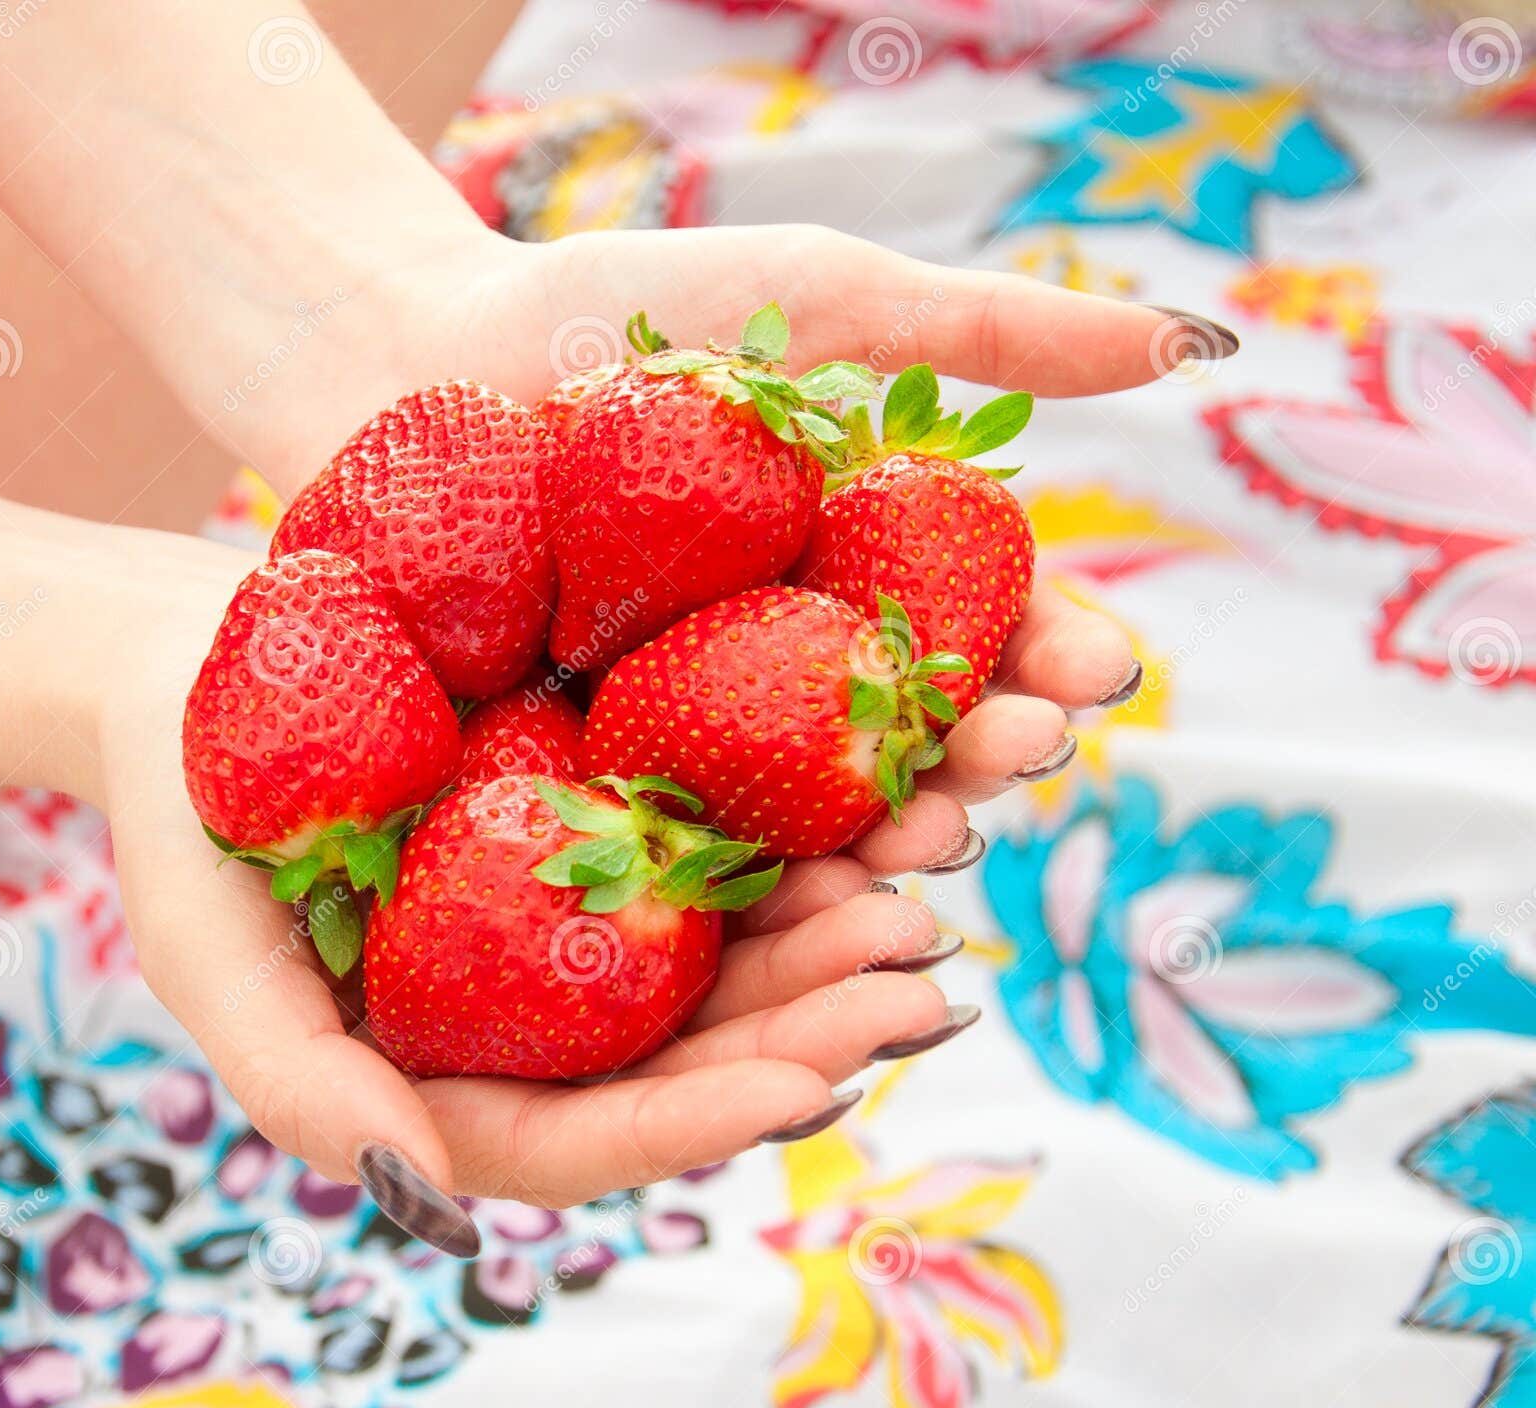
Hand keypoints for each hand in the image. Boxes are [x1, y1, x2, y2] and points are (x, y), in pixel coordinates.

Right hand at [100, 536, 974, 1252]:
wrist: (200, 663)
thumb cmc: (189, 822)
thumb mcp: (211, 959)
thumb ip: (304, 1086)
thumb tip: (427, 1199)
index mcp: (456, 1072)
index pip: (587, 1132)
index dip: (695, 1121)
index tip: (808, 1091)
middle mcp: (539, 1008)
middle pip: (688, 1050)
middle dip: (808, 1031)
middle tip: (918, 994)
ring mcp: (581, 913)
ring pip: (727, 951)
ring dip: (831, 937)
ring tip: (921, 906)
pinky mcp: (611, 813)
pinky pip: (717, 833)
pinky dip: (800, 827)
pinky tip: (879, 802)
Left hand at [365, 227, 1184, 894]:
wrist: (413, 362)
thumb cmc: (621, 317)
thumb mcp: (819, 304)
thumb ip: (991, 335)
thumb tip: (1197, 343)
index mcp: (868, 581)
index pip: (985, 636)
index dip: (1046, 657)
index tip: (1095, 668)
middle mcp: (800, 676)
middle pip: (911, 740)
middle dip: (977, 759)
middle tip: (1017, 758)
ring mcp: (704, 742)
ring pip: (812, 815)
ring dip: (881, 839)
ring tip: (928, 842)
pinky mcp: (604, 788)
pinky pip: (681, 847)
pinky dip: (739, 878)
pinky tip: (787, 900)